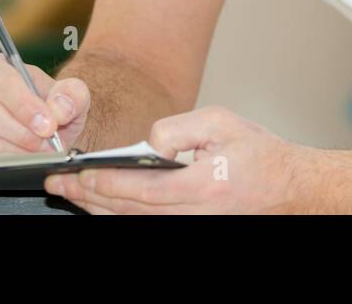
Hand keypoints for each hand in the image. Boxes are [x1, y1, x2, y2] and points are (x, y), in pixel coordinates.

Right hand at [0, 52, 89, 156]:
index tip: (48, 124)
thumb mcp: (71, 94)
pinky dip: (8, 164)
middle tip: (47, 144)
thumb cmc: (52, 106)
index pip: (2, 82)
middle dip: (20, 132)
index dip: (24, 105)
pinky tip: (27, 160)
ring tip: (42, 152)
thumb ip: (72, 94)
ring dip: (17, 151)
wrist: (47, 129)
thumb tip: (59, 108)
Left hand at [43, 105, 310, 213]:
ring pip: (134, 224)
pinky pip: (148, 227)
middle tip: (59, 186)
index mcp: (204, 185)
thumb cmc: (261, 154)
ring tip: (74, 196)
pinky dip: (121, 217)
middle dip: (88, 198)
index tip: (76, 174)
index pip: (139, 189)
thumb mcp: (223, 123)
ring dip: (99, 211)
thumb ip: (179, 128)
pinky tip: (104, 207)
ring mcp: (194, 227)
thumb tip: (147, 144)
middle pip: (128, 212)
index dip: (102, 183)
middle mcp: (196, 214)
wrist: (291, 187)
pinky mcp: (193, 229)